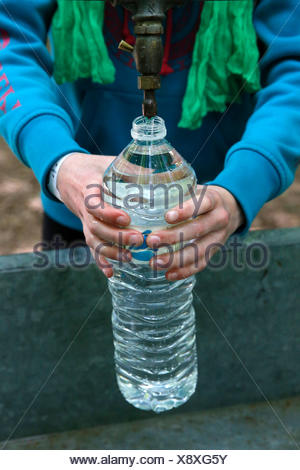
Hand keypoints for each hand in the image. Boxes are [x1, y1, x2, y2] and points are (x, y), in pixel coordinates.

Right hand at [57, 153, 143, 276]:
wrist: (67, 174)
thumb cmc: (94, 167)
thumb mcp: (109, 162)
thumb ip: (131, 167)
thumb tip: (161, 171)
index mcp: (89, 188)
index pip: (95, 203)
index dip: (108, 213)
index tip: (126, 218)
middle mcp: (84, 208)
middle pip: (96, 226)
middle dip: (116, 236)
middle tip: (138, 239)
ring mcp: (84, 220)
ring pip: (93, 239)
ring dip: (110, 251)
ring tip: (129, 257)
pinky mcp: (87, 230)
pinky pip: (91, 248)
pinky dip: (100, 261)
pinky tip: (110, 273)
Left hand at [146, 185, 244, 280]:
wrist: (231, 208)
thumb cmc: (202, 198)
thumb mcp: (195, 189)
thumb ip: (174, 193)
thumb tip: (136, 196)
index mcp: (213, 200)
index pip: (201, 204)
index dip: (185, 211)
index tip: (167, 216)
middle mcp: (219, 219)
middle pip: (197, 230)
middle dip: (173, 237)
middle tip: (151, 241)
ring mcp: (218, 238)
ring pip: (199, 251)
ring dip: (176, 259)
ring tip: (154, 262)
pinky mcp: (214, 252)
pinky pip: (201, 264)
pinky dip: (184, 271)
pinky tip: (168, 274)